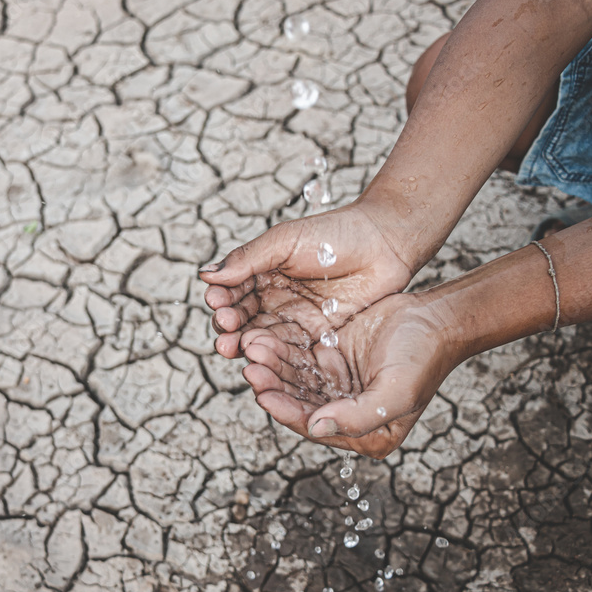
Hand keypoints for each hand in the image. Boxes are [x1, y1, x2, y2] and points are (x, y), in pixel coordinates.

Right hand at [199, 203, 411, 358]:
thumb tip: (206, 275)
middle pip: (243, 318)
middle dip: (229, 325)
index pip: (233, 290)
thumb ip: (248, 259)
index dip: (223, 299)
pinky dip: (274, 356)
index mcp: (261, 272)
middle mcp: (274, 298)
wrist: (385, 244)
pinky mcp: (317, 337)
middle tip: (224, 330)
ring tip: (234, 348)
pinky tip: (263, 358)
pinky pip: (291, 350)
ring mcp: (295, 318)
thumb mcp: (285, 241)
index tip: (216, 303)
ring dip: (246, 343)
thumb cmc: (334, 233)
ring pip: (263, 336)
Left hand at [239, 292, 460, 458]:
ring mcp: (337, 386)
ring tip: (254, 348)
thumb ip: (358, 416)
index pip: (315, 427)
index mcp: (367, 434)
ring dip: (274, 367)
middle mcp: (347, 413)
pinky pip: (300, 358)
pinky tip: (264, 338)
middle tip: (251, 367)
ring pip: (295, 380)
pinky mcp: (331, 360)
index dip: (286, 411)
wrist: (436, 318)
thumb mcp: (395, 392)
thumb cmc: (423, 358)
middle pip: (299, 403)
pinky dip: (282, 350)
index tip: (262, 394)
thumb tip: (317, 428)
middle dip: (273, 386)